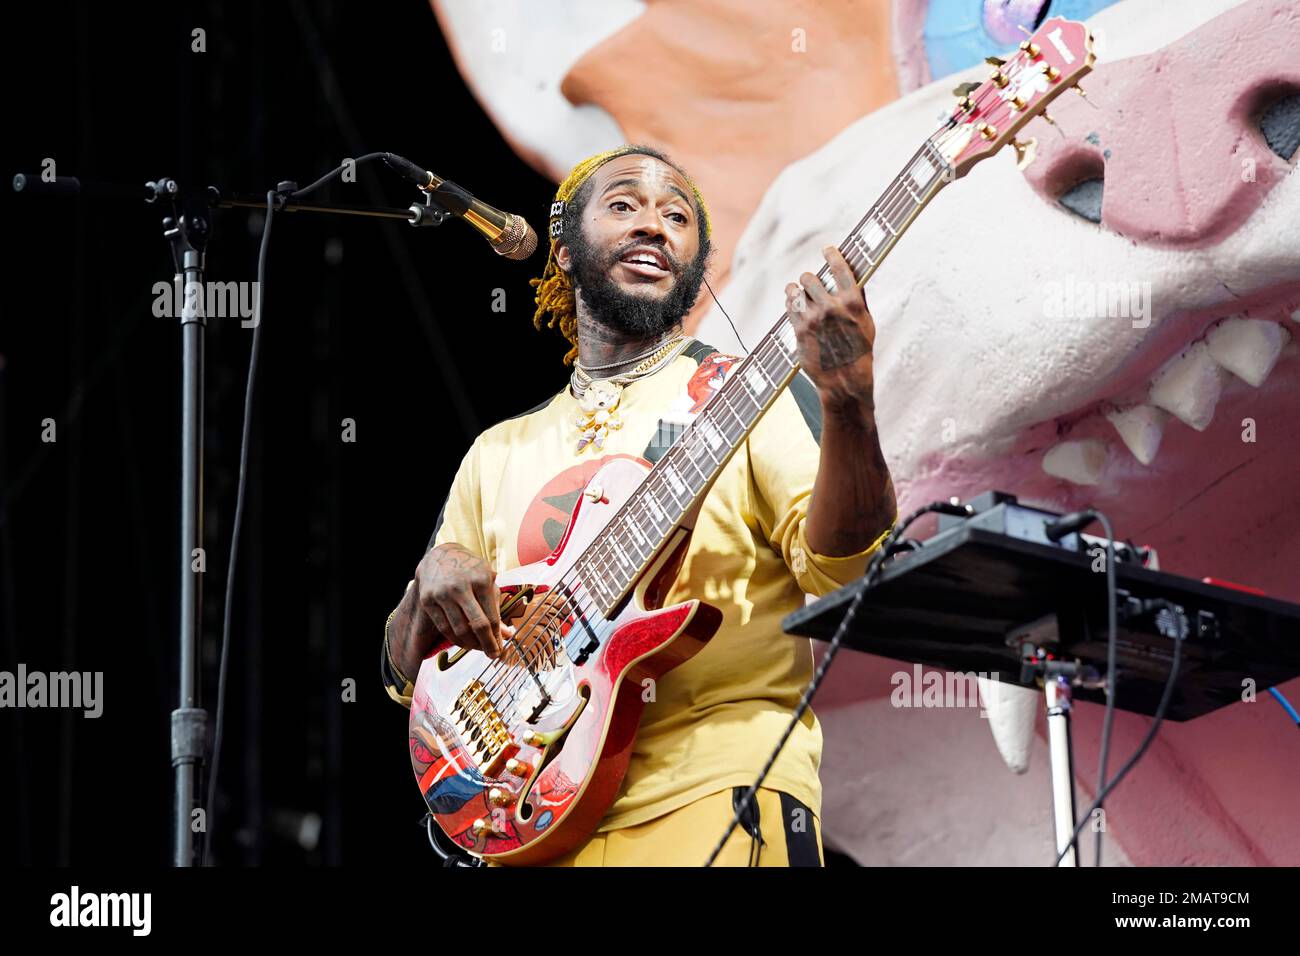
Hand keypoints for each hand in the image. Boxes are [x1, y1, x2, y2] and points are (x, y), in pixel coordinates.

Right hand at [408, 543, 514, 661]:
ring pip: (459, 630)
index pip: (491, 617)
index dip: (497, 637)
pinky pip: (444, 628)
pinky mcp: (428, 600)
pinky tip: (464, 643)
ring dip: (471, 645)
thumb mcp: (488, 580)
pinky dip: (455, 640)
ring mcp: (442, 593)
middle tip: (493, 655)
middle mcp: (461, 586)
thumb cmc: (471, 570)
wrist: (440, 556)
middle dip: (487, 645)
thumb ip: (496, 606)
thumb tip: (508, 635)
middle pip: (477, 626)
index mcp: (481, 579)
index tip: (501, 649)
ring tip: (478, 648)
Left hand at [785, 246, 876, 413]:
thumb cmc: (859, 350)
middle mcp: (831, 309)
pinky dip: (792, 303)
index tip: (827, 250)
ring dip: (796, 290)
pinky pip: (789, 306)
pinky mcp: (799, 331)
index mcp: (852, 303)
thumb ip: (858, 297)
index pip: (839, 268)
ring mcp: (812, 320)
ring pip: (795, 291)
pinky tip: (796, 305)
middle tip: (810, 282)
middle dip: (809, 279)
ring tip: (798, 292)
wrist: (844, 380)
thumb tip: (853, 273)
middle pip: (810, 278)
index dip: (832, 254)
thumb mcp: (866, 322)